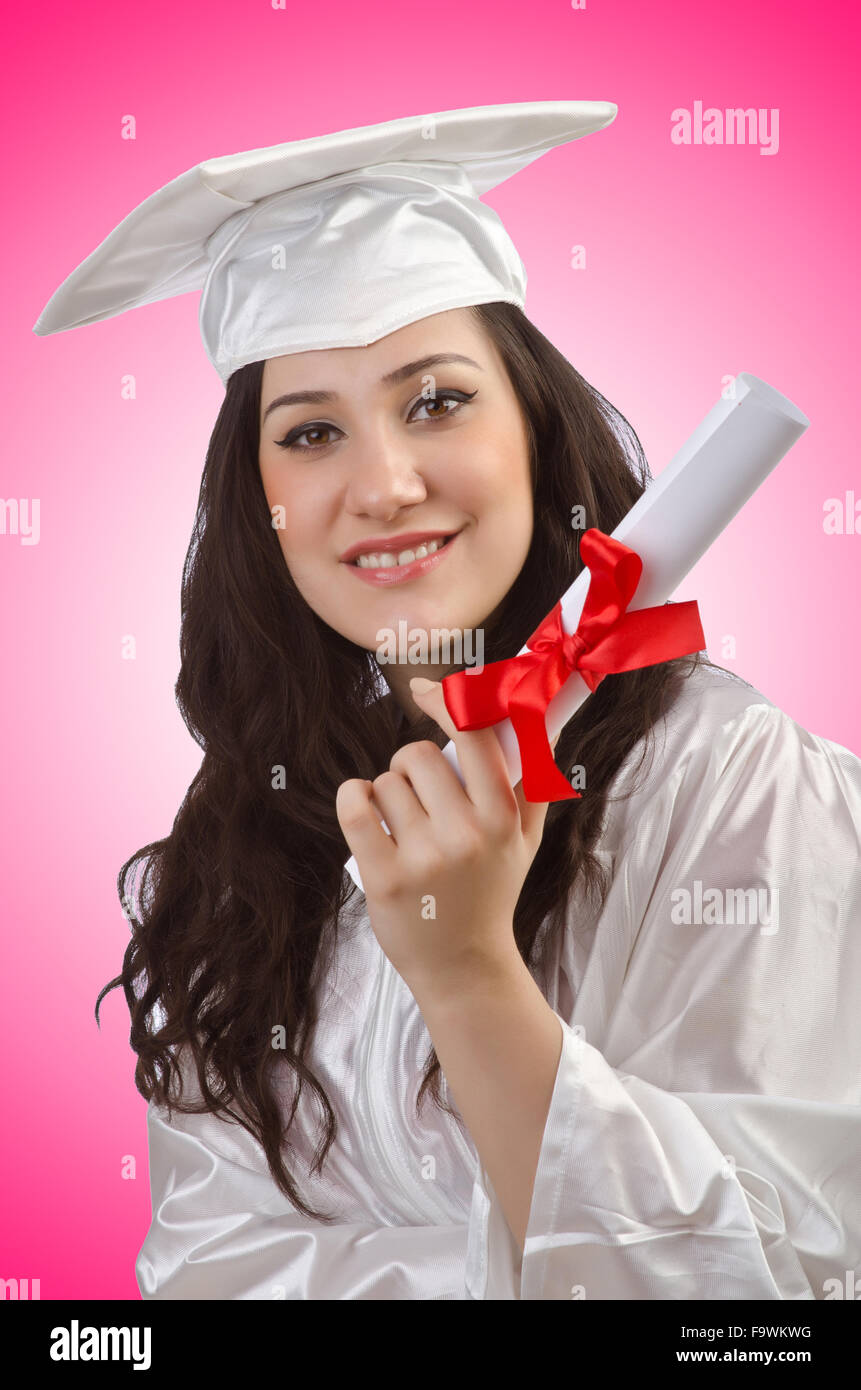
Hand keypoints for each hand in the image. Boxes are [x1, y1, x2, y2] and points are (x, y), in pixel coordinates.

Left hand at [335, 676, 552, 999]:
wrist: (463, 966)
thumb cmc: (491, 890)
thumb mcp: (525, 838)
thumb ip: (533, 777)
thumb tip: (538, 714)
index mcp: (503, 819)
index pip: (475, 734)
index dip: (448, 700)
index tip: (425, 689)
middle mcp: (467, 836)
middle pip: (418, 754)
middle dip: (412, 765)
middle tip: (421, 795)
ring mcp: (424, 859)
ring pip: (386, 782)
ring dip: (387, 793)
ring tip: (403, 826)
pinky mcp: (384, 879)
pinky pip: (354, 806)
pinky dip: (353, 798)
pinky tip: (364, 809)